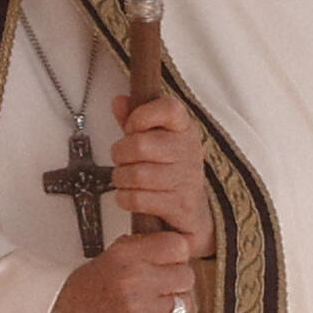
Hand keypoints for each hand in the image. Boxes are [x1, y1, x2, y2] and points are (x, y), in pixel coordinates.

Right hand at [37, 229, 197, 312]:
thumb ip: (141, 249)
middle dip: (176, 280)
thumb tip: (172, 246)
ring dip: (174, 303)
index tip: (170, 260)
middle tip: (161, 285)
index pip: (177, 246)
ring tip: (155, 303)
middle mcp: (133, 280)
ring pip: (185, 302)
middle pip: (186, 275)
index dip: (177, 254)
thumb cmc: (85, 290)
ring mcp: (139, 309)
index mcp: (125, 256)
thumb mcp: (109, 256)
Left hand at [107, 93, 212, 258]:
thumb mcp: (154, 141)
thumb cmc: (168, 170)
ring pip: (137, 174)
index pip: (169, 108)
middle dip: (120, 153)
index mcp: (184, 129)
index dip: (142, 115)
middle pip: (140, 145)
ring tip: (124, 178)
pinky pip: (139, 199)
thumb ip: (136, 121)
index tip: (132, 127)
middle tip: (121, 159)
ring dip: (121, 178)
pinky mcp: (180, 205)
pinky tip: (129, 195)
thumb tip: (119, 101)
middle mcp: (189, 151)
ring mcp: (187, 179)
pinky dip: (125, 198)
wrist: (193, 211)